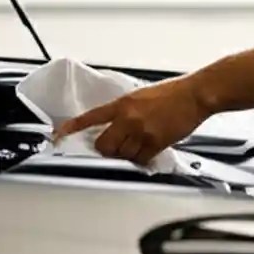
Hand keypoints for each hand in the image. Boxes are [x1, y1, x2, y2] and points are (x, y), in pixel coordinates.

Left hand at [53, 77, 209, 166]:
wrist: (195, 95)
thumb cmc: (174, 93)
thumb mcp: (142, 95)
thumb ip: (125, 109)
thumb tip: (113, 124)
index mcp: (123, 103)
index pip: (90, 117)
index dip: (71, 128)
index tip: (58, 137)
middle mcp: (128, 118)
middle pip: (103, 145)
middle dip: (106, 150)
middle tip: (114, 148)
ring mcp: (142, 131)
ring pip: (121, 155)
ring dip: (126, 155)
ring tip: (137, 145)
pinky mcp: (155, 142)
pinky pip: (140, 159)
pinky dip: (141, 159)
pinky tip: (147, 151)